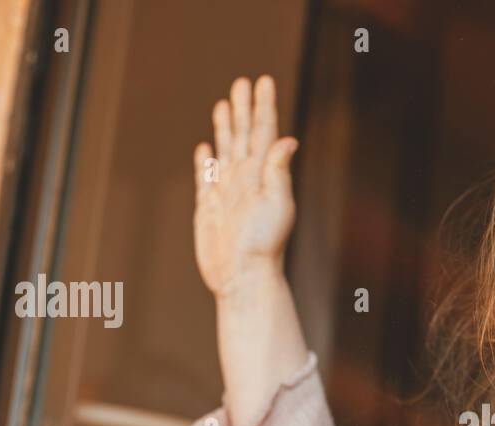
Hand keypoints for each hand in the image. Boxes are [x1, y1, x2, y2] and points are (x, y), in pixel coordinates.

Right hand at [193, 75, 299, 296]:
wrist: (242, 276)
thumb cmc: (264, 245)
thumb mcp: (277, 204)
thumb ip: (278, 171)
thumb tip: (288, 140)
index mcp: (262, 174)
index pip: (263, 131)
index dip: (264, 106)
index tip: (264, 81)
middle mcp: (245, 179)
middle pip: (242, 134)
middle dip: (243, 108)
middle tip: (242, 83)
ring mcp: (227, 192)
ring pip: (225, 150)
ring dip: (225, 127)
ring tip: (224, 105)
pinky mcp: (211, 207)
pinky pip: (207, 177)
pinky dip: (206, 161)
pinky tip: (206, 149)